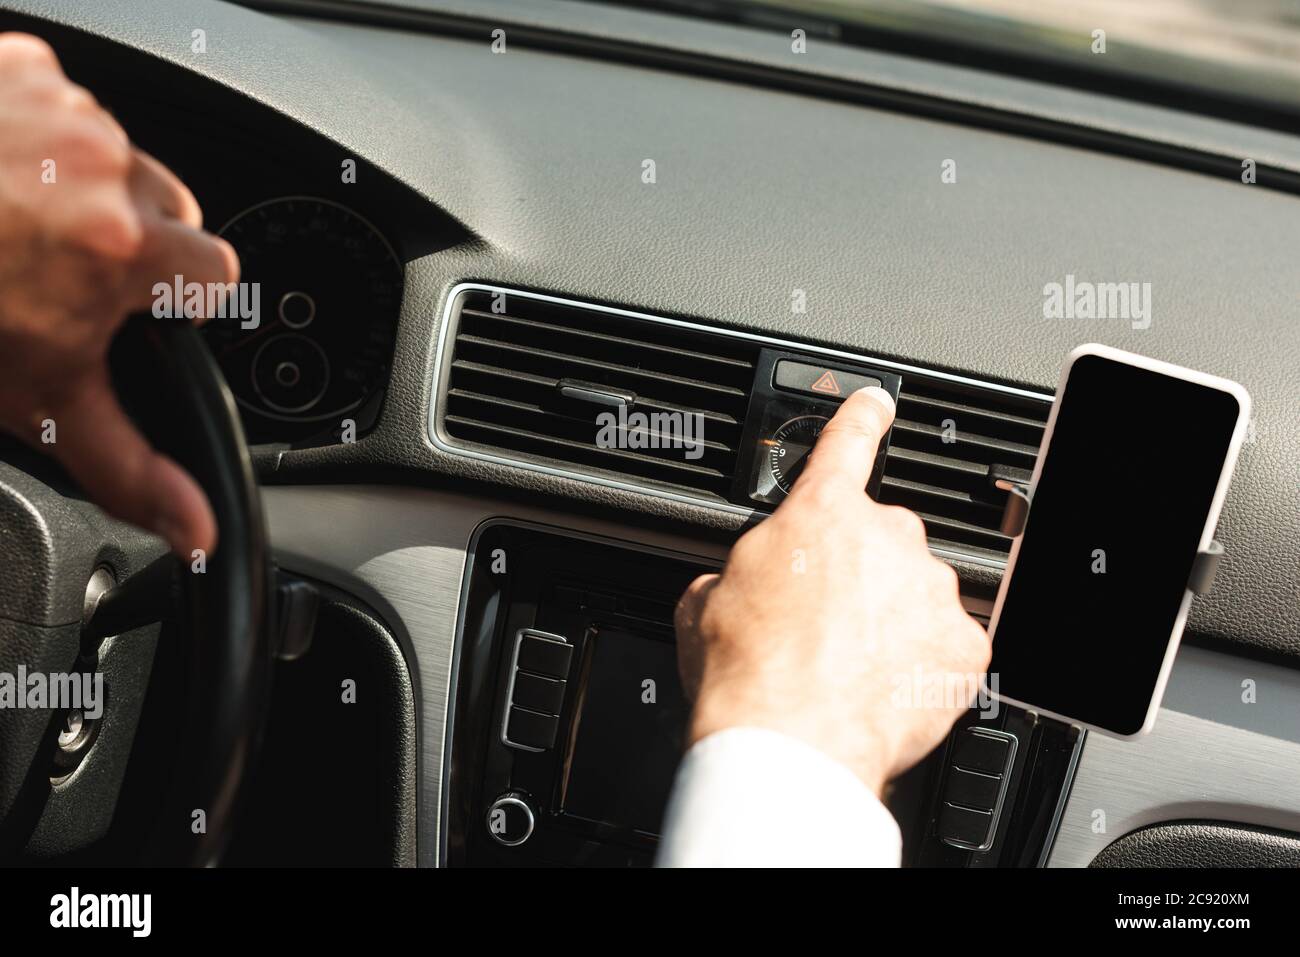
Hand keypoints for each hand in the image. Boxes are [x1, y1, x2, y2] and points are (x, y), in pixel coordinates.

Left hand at [0, 33, 237, 554]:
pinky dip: (34, 133)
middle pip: (169, 210)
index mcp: (127, 245)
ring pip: (115, 155)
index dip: (172, 297)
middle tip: (56, 273)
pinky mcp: (16, 64)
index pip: (214, 272)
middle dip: (128, 240)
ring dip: (81, 186)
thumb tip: (197, 528)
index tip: (124, 309)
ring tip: (12, 223)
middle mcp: (106, 162)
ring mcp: (60, 105)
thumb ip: (128, 466)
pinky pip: (60, 103)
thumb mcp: (38, 400)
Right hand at [674, 387, 990, 794]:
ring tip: (846, 668)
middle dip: (856, 573)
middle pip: (880, 539)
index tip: (877, 403)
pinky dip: (920, 663)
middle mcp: (888, 538)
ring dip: (889, 619)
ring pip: (915, 592)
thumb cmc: (746, 673)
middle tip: (820, 624)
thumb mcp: (706, 600)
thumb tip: (735, 583)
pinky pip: (946, 644)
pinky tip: (881, 688)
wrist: (790, 745)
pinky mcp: (964, 646)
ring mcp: (931, 591)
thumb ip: (736, 569)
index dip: (861, 417)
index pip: (847, 443)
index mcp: (822, 514)